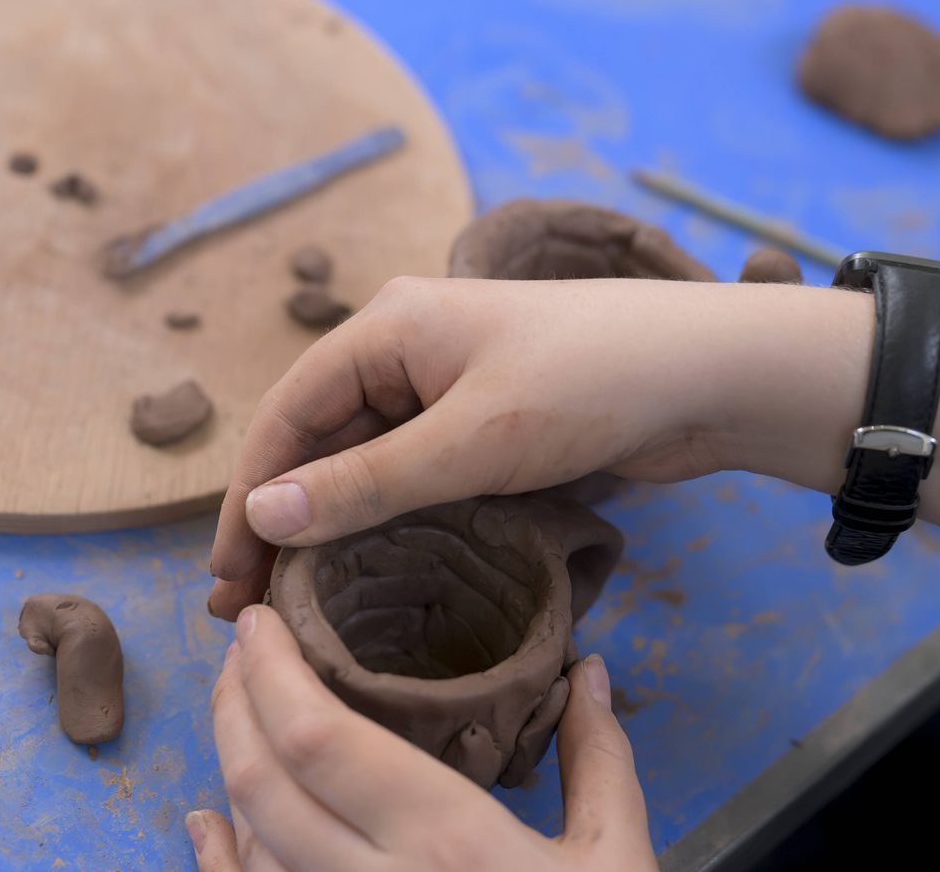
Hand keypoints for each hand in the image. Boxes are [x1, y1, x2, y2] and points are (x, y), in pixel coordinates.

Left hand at [189, 604, 655, 871]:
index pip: (319, 742)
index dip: (268, 673)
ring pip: (248, 849)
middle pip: (262, 785)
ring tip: (239, 712)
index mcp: (450, 844)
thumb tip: (590, 670)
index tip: (259, 620)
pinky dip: (217, 861)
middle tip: (238, 651)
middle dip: (232, 705)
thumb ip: (599, 761)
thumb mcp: (619, 860)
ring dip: (229, 771)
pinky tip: (209, 826)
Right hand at [207, 276, 864, 619]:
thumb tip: (265, 514)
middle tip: (250, 613)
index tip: (225, 579)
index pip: (287, 414)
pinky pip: (417, 477)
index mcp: (389, 327)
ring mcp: (452, 390)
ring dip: (332, 529)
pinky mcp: (492, 428)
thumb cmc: (592, 381)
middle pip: (319, 441)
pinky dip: (386, 523)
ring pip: (367, 463)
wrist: (713, 373)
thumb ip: (369, 481)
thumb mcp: (472, 438)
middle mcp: (409, 352)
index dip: (248, 496)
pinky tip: (370, 578)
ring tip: (300, 608)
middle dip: (282, 521)